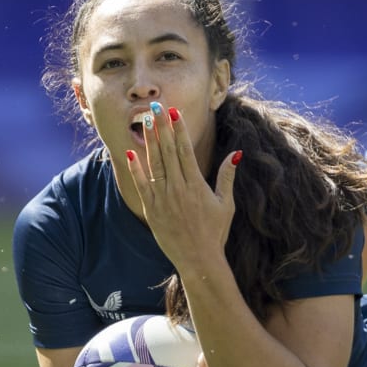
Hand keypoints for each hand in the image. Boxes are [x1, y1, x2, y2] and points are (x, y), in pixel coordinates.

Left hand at [124, 103, 240, 272]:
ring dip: (148, 141)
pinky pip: (141, 185)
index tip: (173, 112)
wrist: (198, 259)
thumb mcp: (225, 204)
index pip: (185, 150)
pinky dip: (135, 169)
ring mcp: (163, 198)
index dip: (178, 129)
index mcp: (196, 184)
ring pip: (153, 163)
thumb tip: (236, 153)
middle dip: (161, 127)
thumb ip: (227, 176)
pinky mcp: (152, 209)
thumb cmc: (215, 232)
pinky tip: (130, 153)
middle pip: (167, 151)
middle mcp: (178, 188)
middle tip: (155, 107)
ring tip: (144, 121)